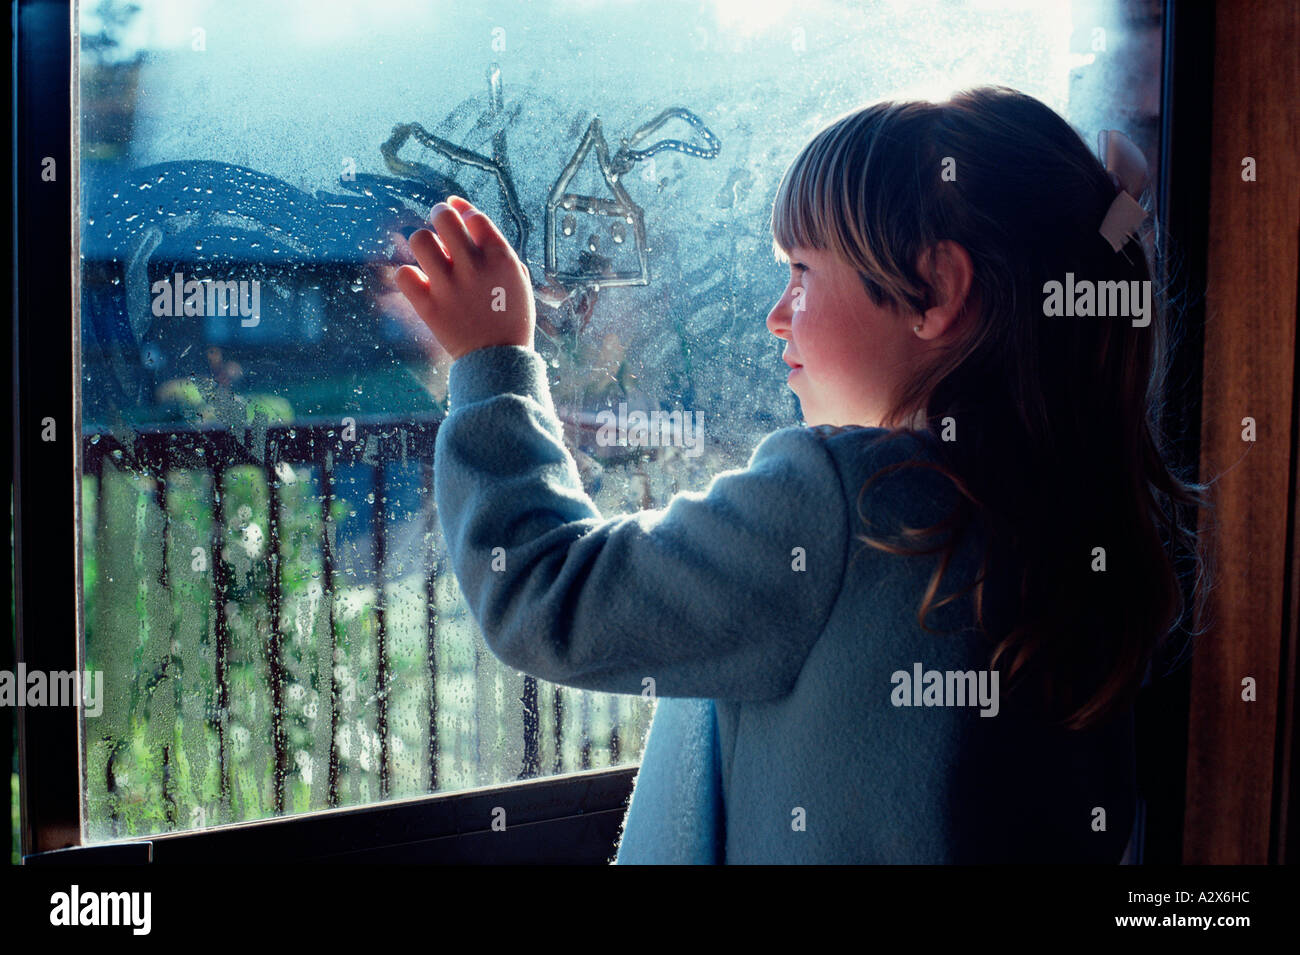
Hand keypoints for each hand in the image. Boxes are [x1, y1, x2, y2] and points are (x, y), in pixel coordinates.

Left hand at [394, 196, 534, 360]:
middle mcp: (474, 267)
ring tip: (431, 254)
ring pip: (420, 240)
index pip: (474, 216)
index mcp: (501, 258)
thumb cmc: (510, 317)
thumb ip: (498, 248)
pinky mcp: (429, 307)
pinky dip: (409, 276)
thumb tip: (469, 217)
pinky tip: (421, 283)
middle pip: (444, 218)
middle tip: (440, 222)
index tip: (459, 214)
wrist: (500, 360)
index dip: (463, 210)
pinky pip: (404, 274)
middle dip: (440, 214)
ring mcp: (449, 286)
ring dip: (424, 243)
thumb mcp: (518, 279)